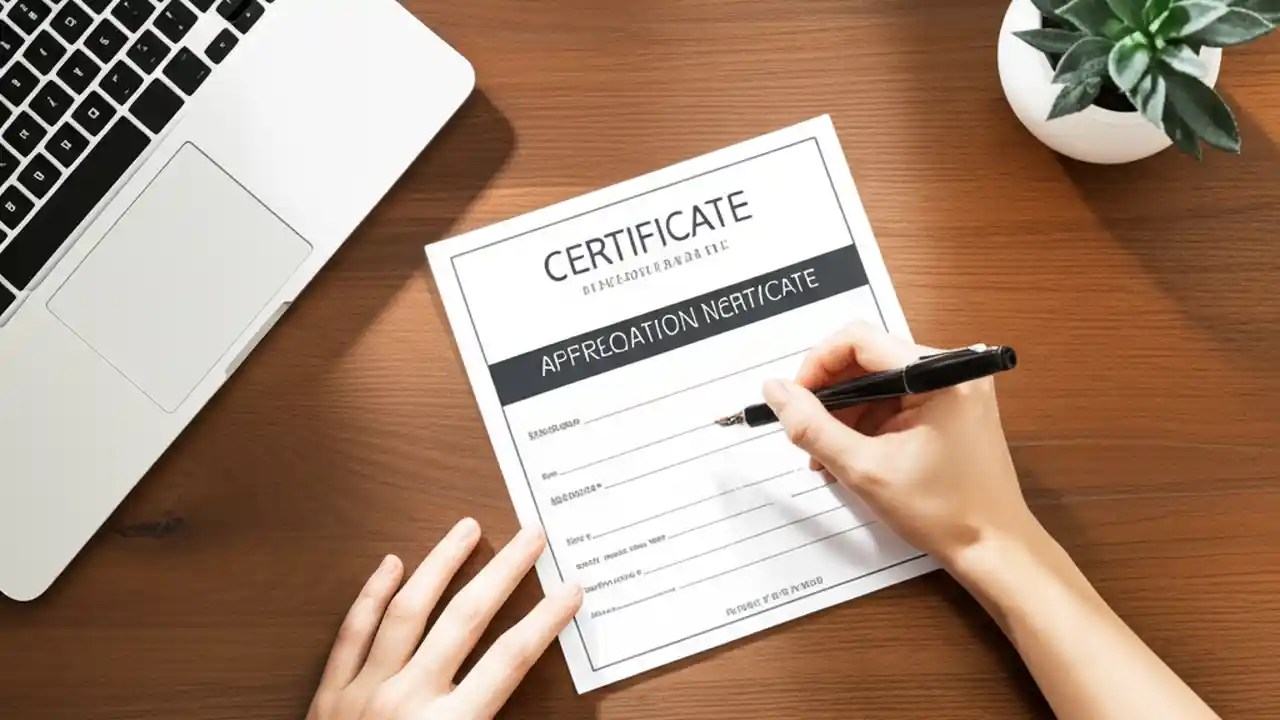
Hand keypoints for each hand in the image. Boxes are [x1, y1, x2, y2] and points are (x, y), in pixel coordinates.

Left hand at [307, 520, 581, 719]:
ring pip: (407, 610)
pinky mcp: (328, 695)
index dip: (546, 620)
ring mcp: (365, 692)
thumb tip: (519, 684)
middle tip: (530, 536)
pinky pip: (351, 633)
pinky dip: (370, 595)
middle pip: (467, 620)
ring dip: (441, 564)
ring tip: (466, 528)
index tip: (571, 589)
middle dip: (505, 573)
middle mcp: (410, 700)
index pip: (511, 660)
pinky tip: (391, 563)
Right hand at [762, 322, 1036, 566]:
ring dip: (845, 414)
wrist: (993, 548)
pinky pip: (895, 400)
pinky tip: (852, 455)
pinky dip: (868, 423)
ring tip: (827, 456)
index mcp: (939, 374)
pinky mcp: (951, 407)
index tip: (795, 400)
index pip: (858, 340)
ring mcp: (954, 388)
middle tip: (807, 433)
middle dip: (830, 396)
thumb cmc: (944, 512)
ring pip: (877, 382)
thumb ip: (812, 427)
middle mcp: (952, 370)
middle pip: (867, 359)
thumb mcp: (863, 469)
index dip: (816, 366)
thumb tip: (776, 391)